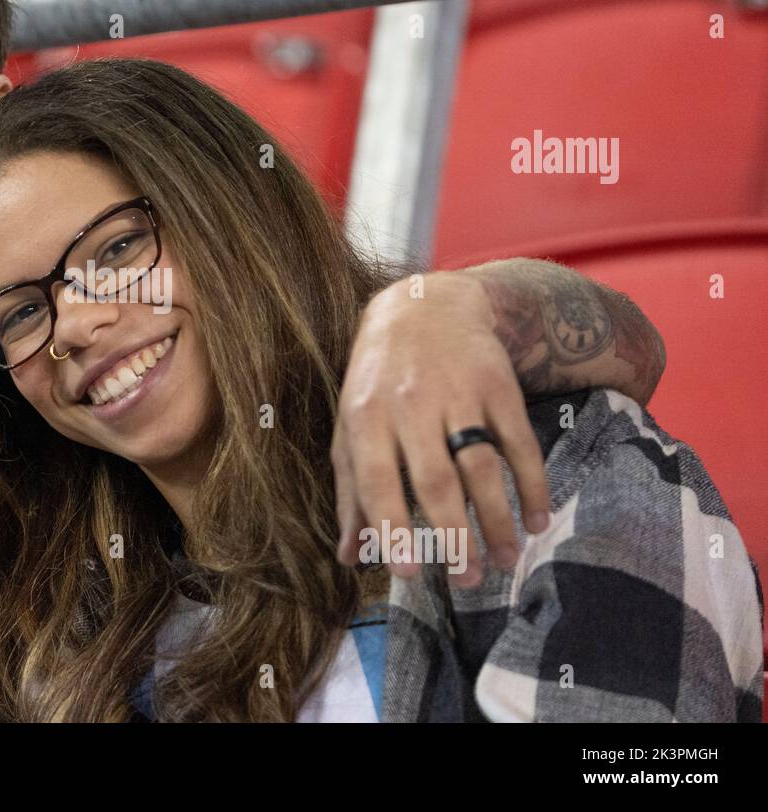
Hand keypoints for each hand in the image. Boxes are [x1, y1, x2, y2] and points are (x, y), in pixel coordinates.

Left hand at [331, 272, 550, 585]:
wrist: (426, 306)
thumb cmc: (378, 380)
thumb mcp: (351, 426)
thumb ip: (350, 491)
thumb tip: (348, 556)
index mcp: (366, 417)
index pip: (377, 481)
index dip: (392, 529)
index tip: (410, 574)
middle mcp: (410, 404)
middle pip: (436, 481)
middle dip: (454, 536)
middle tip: (468, 580)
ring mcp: (458, 393)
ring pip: (481, 466)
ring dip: (498, 519)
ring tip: (506, 561)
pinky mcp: (499, 386)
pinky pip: (520, 443)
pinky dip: (532, 484)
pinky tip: (537, 519)